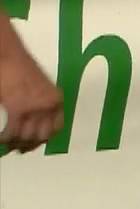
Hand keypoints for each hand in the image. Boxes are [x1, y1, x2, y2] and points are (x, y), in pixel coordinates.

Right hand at [0, 30, 63, 152]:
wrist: (6, 50)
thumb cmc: (17, 64)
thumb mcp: (36, 86)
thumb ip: (38, 102)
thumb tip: (31, 118)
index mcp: (56, 100)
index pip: (56, 127)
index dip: (45, 138)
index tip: (36, 143)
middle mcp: (50, 106)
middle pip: (42, 136)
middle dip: (29, 145)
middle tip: (18, 149)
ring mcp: (35, 108)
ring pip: (27, 137)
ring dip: (16, 144)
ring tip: (8, 145)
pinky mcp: (18, 108)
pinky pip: (12, 132)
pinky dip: (5, 139)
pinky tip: (1, 140)